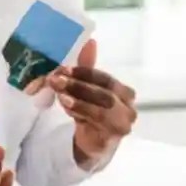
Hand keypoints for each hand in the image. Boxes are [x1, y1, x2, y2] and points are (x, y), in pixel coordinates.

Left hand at [47, 40, 137, 168]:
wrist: (93, 144)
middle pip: (105, 94)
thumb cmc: (92, 112)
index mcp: (126, 94)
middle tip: (56, 79)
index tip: (64, 68)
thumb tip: (90, 41)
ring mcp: (122, 126)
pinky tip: (66, 105)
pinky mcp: (110, 139)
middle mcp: (129, 109)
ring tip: (60, 92)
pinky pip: (95, 123)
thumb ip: (88, 67)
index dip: (86, 72)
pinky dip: (79, 112)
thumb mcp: (88, 89)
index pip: (107, 80)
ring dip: (78, 99)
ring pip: (101, 109)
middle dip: (78, 85)